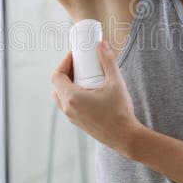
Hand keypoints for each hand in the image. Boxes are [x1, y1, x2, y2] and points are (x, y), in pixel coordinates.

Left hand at [50, 40, 142, 155]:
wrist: (126, 137)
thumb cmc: (120, 112)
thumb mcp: (116, 83)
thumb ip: (108, 61)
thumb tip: (102, 44)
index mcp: (72, 98)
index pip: (57, 75)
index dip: (64, 62)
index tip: (75, 56)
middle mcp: (68, 108)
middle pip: (57, 85)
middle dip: (66, 72)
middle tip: (80, 65)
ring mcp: (71, 117)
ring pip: (60, 96)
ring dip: (68, 85)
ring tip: (84, 77)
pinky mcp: (78, 123)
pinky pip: (67, 105)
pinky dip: (72, 95)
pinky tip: (88, 91)